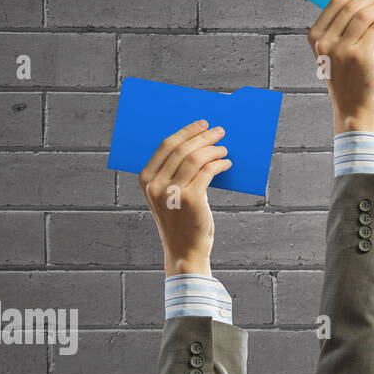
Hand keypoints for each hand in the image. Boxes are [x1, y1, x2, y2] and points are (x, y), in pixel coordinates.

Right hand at [138, 120, 232, 277]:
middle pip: (182, 148)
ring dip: (214, 149)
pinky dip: (220, 164)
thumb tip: (198, 144)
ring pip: (196, 157)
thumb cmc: (179, 219)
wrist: (184, 249)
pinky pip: (208, 171)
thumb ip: (174, 172)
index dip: (186, 131)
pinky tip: (226, 164)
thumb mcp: (168, 194)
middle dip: (203, 136)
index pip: (166, 145)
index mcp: (146, 179)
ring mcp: (172, 191)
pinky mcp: (190, 199)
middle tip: (219, 131)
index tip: (201, 124)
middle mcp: (156, 184)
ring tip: (224, 149)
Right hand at [307, 0, 373, 133]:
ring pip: (365, 15)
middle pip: (351, 6)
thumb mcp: (334, 54)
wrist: (353, 108)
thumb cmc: (348, 80)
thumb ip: (340, 32)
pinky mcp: (359, 56)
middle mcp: (325, 41)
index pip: (335, 3)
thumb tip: (363, 4)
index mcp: (315, 37)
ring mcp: (341, 49)